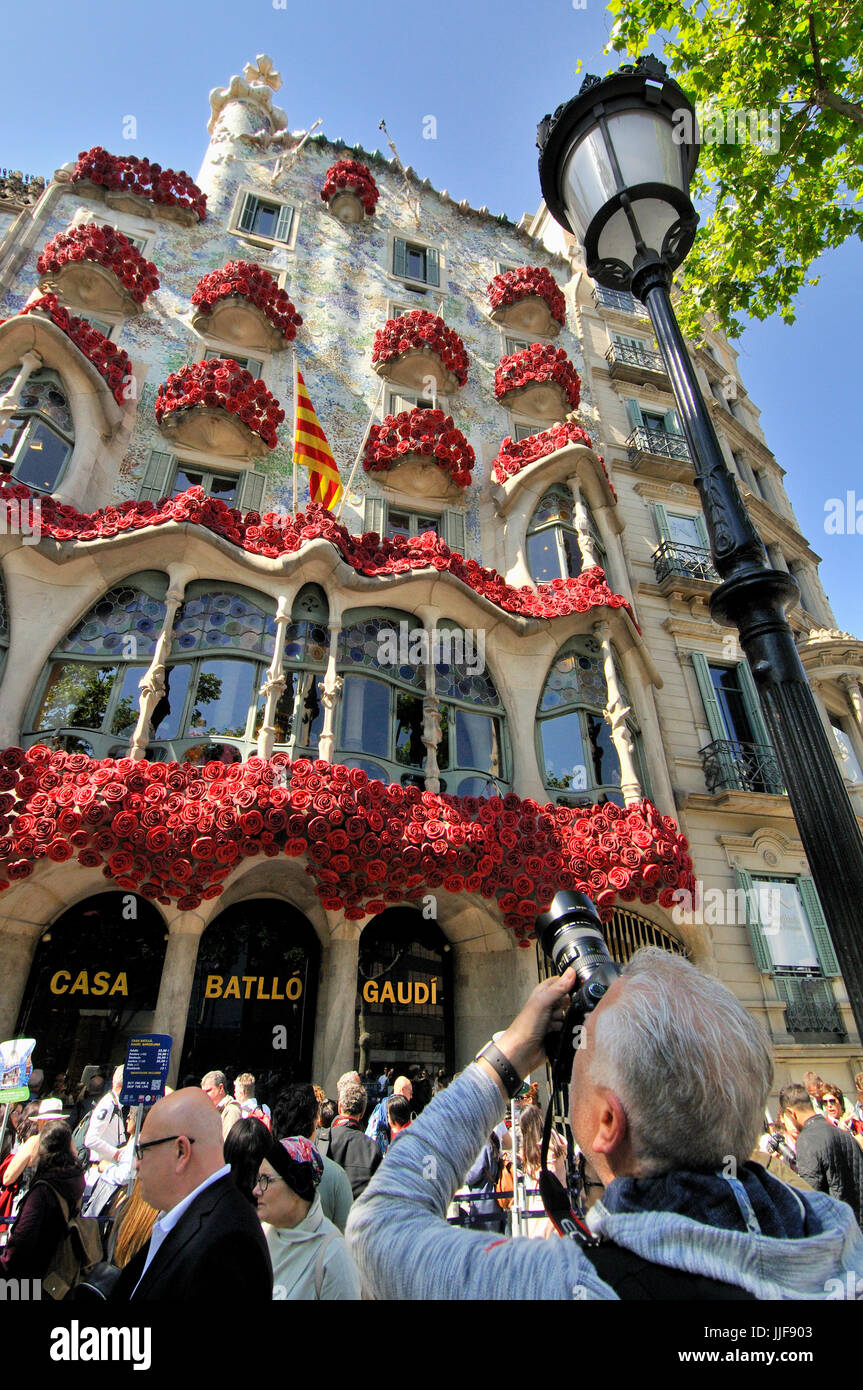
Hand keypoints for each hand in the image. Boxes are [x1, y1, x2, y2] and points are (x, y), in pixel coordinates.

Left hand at [482, 967, 576, 1090]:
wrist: (521, 1053)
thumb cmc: (524, 1027)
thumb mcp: (542, 1003)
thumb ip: (558, 988)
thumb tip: (571, 972)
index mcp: (542, 993)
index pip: (561, 982)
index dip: (568, 985)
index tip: (571, 991)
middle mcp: (547, 1004)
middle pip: (568, 999)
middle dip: (567, 1006)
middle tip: (556, 1012)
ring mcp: (551, 1018)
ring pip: (569, 1014)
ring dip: (565, 1020)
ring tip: (553, 1025)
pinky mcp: (556, 1032)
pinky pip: (569, 1027)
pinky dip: (566, 1030)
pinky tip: (556, 1033)